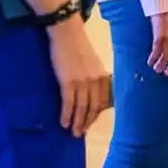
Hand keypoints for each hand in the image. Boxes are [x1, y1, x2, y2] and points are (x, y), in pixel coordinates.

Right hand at [48, 17, 111, 137]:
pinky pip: (69, 104)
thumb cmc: (78, 47)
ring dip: (77, 123)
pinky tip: (64, 123)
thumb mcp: (92, 64)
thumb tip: (90, 94)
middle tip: (80, 133)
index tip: (89, 123)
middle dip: (87, 122)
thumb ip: (94, 78)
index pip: (102, 101)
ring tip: (73, 133)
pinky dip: (67, 115)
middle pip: (93, 107)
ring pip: (82, 108)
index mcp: (103, 76)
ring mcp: (83, 82)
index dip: (95, 114)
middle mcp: (96, 81)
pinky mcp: (69, 82)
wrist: (67, 33)